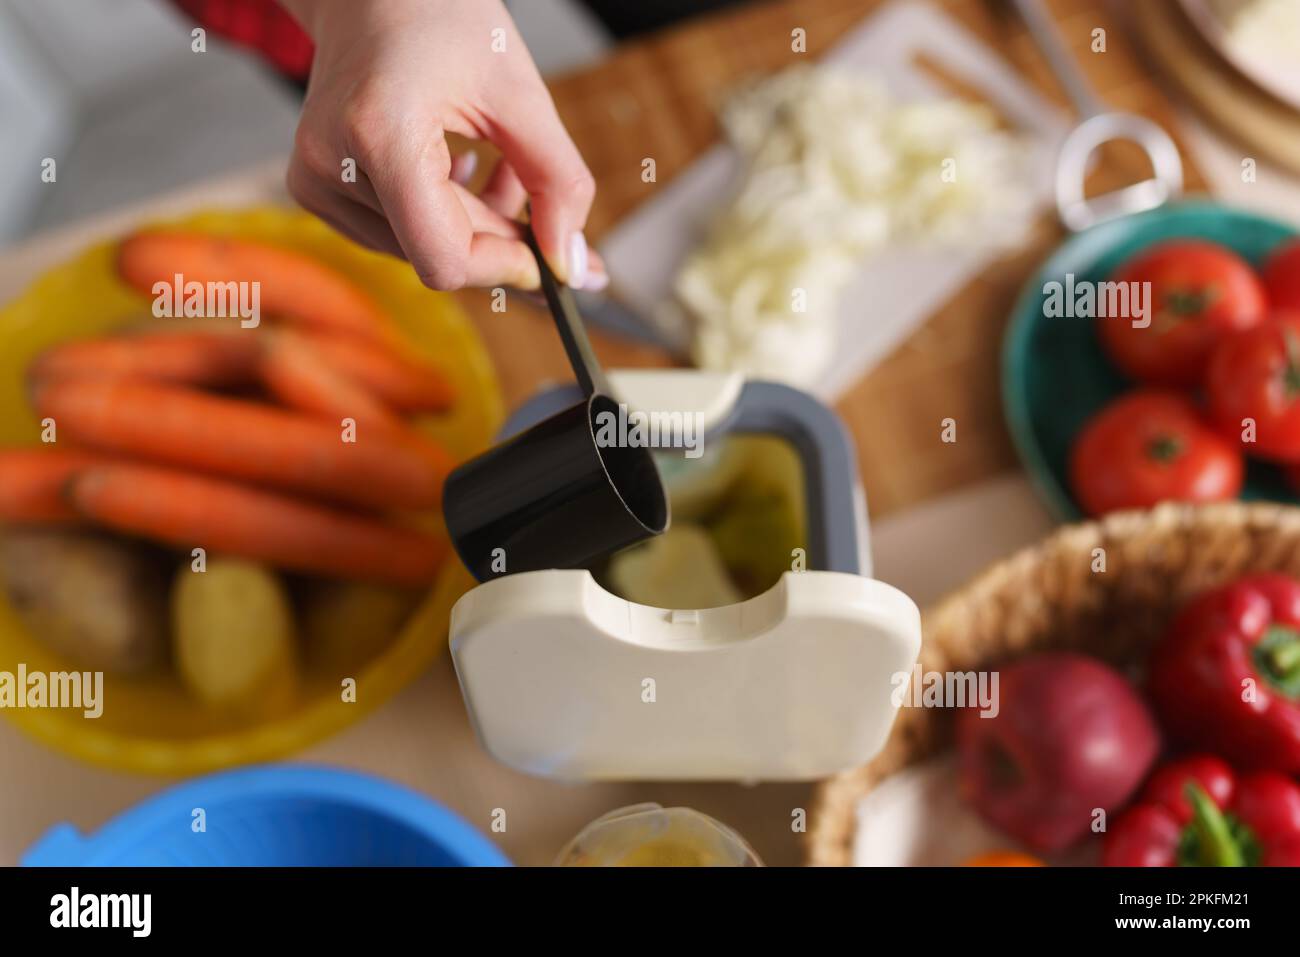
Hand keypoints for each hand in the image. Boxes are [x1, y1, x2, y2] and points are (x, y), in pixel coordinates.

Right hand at [279, 0, 606, 291]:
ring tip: (500, 165)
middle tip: (556, 226)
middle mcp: (331, 165)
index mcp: (380, 134)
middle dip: (503, 243)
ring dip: (477, 224)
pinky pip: (398, 234)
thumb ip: (556, 183)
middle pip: (438, 255)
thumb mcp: (520, 92)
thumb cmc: (438, 13)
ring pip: (423, 249)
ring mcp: (316, 181)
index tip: (553, 264)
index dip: (505, 268)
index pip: (445, 257)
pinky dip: (445, 214)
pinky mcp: (315, 187)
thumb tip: (572, 266)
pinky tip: (459, 166)